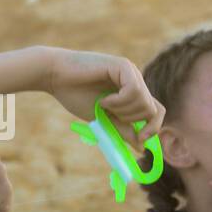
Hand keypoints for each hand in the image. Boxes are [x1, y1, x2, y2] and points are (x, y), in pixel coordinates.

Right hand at [44, 48, 164, 146]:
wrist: (55, 77)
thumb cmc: (76, 95)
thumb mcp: (103, 119)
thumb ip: (123, 129)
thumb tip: (142, 146)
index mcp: (132, 91)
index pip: (156, 111)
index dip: (152, 128)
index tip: (139, 141)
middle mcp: (135, 79)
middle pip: (153, 109)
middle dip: (132, 120)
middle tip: (111, 115)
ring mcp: (130, 71)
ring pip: (145, 102)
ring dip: (123, 110)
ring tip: (104, 104)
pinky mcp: (123, 65)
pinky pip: (134, 91)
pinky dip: (118, 101)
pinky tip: (103, 99)